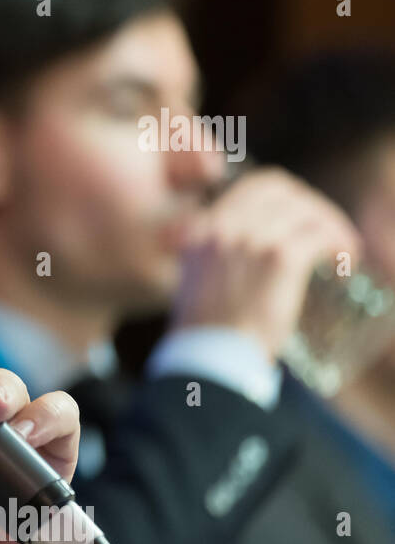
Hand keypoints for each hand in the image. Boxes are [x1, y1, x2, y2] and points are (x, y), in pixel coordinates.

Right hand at [170, 168, 361, 359]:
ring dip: (331, 225)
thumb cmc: (207, 331)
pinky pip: (320, 235)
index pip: (252, 188)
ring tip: (341, 249)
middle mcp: (224, 227)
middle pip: (283, 190)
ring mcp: (251, 239)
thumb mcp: (198, 280)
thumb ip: (217, 256)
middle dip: (312, 206)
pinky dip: (340, 244)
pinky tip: (344, 260)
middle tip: (325, 231)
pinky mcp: (279, 258)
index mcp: (202, 230)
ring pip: (306, 210)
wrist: (211, 355)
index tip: (300, 217)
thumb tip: (253, 252)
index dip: (286, 196)